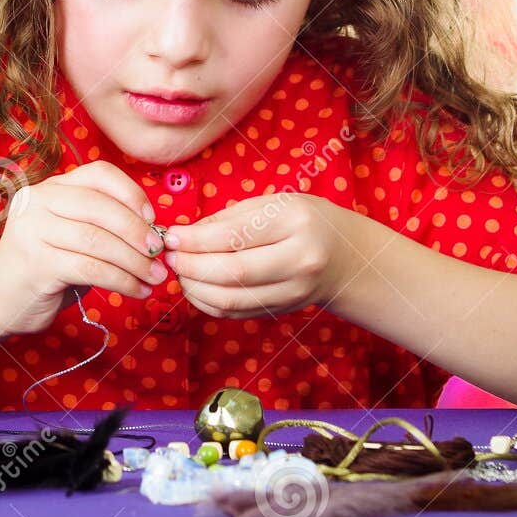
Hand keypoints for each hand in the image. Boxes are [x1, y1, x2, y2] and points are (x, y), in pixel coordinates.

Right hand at [0, 161, 167, 334]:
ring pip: (98, 241)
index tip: (153, 219)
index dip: (132, 193)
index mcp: (50, 187)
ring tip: (156, 276)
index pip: (99, 174)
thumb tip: (155, 230)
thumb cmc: (46, 265)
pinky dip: (122, 281)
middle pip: (100, 207)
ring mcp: (33, 231)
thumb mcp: (73, 234)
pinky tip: (138, 290)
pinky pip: (91, 269)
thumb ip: (103, 224)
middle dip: (138, 232)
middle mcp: (38, 202)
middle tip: (160, 252)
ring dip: (135, 262)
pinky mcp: (36, 264)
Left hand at [162, 194, 357, 318]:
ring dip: (194, 288)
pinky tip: (196, 287)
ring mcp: (293, 292)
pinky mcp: (281, 311)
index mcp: (295, 223)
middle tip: (169, 257)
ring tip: (180, 272)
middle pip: (232, 273)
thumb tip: (183, 235)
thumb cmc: (305, 221)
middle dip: (190, 267)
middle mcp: (299, 260)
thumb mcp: (273, 203)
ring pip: (230, 300)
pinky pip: (234, 313)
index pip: (234, 237)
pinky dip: (207, 303)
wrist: (346, 258)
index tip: (170, 237)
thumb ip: (228, 218)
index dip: (195, 240)